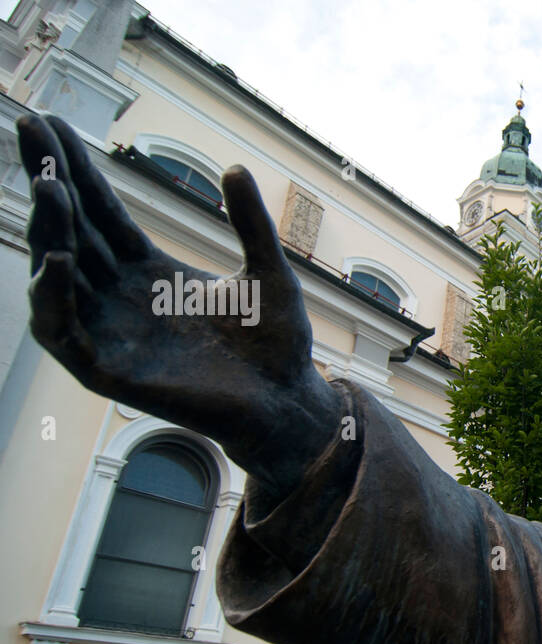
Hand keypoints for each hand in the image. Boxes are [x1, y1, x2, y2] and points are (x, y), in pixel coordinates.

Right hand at [17, 114, 341, 497]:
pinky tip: (60, 259)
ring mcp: (112, 334)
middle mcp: (121, 299)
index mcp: (150, 272)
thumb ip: (251, 222)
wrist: (288, 400)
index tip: (52, 124)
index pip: (101, 212)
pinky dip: (55, 297)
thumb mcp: (269, 271)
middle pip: (72, 232)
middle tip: (32, 131)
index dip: (77, 171)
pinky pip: (65, 333)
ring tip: (52, 191)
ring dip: (49, 233)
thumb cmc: (278, 345)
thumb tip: (233, 168)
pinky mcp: (111, 372)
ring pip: (57, 276)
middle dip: (51, 184)